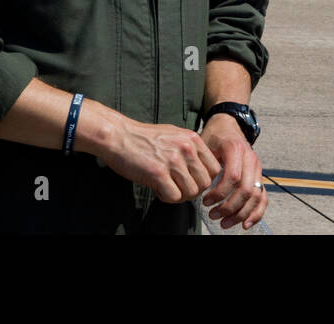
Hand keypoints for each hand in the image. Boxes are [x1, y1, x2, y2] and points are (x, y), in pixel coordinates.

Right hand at [102, 118, 220, 204]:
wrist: (118, 136)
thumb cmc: (144, 138)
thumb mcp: (175, 135)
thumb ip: (190, 149)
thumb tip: (201, 170)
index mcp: (193, 139)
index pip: (215, 168)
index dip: (205, 180)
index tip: (192, 182)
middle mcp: (187, 149)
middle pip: (205, 183)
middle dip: (193, 191)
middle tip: (179, 189)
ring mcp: (173, 161)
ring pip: (191, 192)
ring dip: (180, 196)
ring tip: (167, 189)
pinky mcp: (158, 173)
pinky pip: (174, 197)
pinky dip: (166, 198)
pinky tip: (157, 189)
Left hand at [200, 114, 267, 230]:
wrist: (227, 125)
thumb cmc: (214, 136)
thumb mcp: (204, 143)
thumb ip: (202, 163)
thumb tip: (194, 187)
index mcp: (236, 149)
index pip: (233, 177)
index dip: (219, 193)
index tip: (205, 201)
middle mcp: (251, 159)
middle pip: (247, 189)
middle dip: (229, 207)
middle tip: (213, 215)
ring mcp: (257, 168)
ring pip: (256, 196)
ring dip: (241, 213)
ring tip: (225, 223)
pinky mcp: (258, 176)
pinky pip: (262, 197)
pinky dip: (257, 212)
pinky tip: (246, 224)